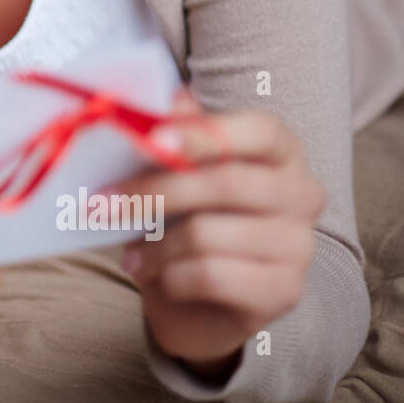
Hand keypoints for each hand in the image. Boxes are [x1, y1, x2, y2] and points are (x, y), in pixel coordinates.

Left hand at [105, 87, 326, 380]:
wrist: (202, 302)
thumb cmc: (187, 222)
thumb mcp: (176, 173)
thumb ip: (175, 134)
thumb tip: (163, 101)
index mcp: (281, 151)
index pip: (258, 131)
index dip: (204, 134)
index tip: (152, 140)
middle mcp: (303, 193)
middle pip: (224, 183)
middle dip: (153, 192)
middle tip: (101, 204)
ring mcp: (300, 245)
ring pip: (208, 234)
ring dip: (155, 245)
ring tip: (133, 253)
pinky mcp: (285, 290)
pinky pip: (212, 275)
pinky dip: (171, 276)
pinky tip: (160, 277)